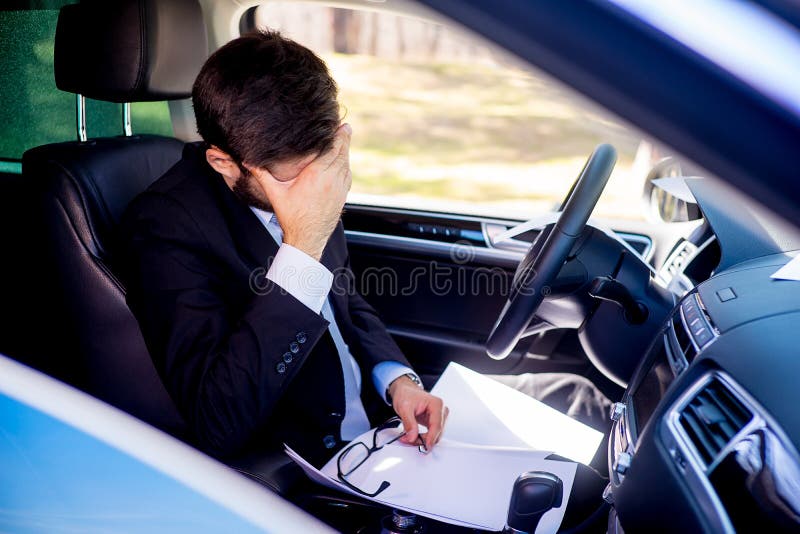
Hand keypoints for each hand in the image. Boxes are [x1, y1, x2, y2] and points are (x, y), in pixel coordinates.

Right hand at [251, 124, 352, 260]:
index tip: (337, 124)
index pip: (330, 149)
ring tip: (344, 139)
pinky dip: (346, 165)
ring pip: (346, 164)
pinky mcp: (342, 196)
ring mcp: (339, 188)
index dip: (335, 135)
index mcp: (316, 174)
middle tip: (345, 126)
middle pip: (341, 153)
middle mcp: (331, 179)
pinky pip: (347, 175)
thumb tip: (247, 160)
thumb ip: (262, 174)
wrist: (307, 238)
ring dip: (346, 151)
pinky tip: (343, 161)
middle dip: (343, 139)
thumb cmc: (291, 216)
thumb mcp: (275, 193)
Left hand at [389, 376, 448, 450]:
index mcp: (437, 404)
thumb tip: (412, 438)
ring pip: (435, 435)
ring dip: (422, 439)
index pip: (437, 425)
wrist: (405, 391)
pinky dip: (423, 437)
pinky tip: (413, 436)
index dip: (431, 438)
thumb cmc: (406, 394)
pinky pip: (432, 434)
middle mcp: (441, 410)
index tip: (426, 447)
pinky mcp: (435, 421)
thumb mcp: (404, 408)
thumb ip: (409, 424)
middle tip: (408, 440)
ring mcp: (439, 417)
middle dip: (423, 439)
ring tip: (408, 437)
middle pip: (437, 432)